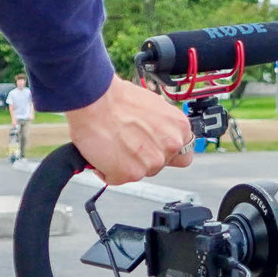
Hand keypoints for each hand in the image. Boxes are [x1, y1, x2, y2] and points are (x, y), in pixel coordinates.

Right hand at [64, 78, 193, 184]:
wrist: (94, 99)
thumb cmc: (117, 98)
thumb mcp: (153, 106)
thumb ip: (161, 126)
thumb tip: (157, 133)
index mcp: (179, 127)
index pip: (183, 153)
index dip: (167, 152)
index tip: (155, 150)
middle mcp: (171, 146)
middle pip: (160, 165)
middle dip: (145, 158)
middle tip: (128, 145)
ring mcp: (152, 162)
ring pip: (140, 173)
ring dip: (126, 164)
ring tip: (113, 144)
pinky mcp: (130, 174)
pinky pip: (117, 178)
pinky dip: (107, 170)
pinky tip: (102, 152)